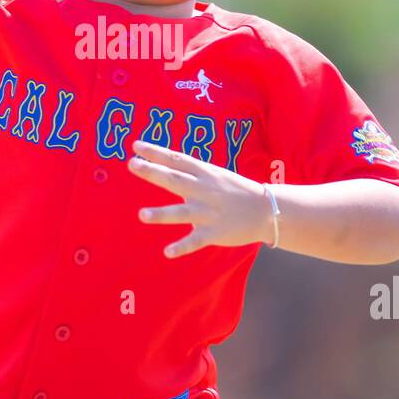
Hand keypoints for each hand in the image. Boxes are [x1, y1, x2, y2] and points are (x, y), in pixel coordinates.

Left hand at [127, 139, 272, 257]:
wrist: (267, 210)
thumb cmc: (235, 190)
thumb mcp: (214, 175)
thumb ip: (189, 173)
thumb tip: (162, 164)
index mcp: (205, 174)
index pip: (177, 159)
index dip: (156, 152)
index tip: (136, 146)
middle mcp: (205, 191)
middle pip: (175, 180)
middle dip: (153, 172)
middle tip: (131, 164)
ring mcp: (210, 212)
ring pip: (182, 213)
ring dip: (162, 214)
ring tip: (141, 215)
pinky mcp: (215, 232)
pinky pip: (196, 240)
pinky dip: (182, 247)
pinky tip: (167, 252)